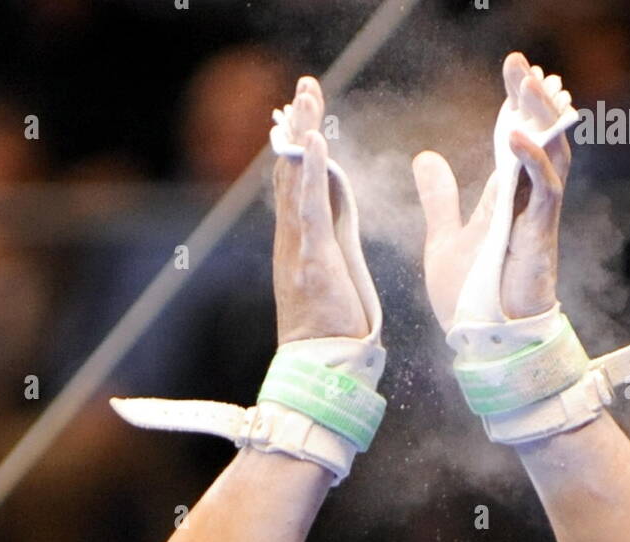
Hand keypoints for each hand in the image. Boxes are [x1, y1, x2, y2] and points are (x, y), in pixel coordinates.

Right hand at [273, 76, 368, 344]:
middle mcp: (293, 238)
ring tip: (307, 97)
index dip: (299, 145)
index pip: (297, 183)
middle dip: (297, 126)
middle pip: (292, 171)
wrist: (319, 366)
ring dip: (302, 135)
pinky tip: (311, 142)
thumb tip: (336, 204)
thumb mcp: (337, 270)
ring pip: (296, 179)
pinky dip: (309, 172)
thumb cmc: (333, 329)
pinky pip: (309, 207)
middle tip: (305, 86)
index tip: (302, 111)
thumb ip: (333, 235)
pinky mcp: (312, 257)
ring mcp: (299, 247)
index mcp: (301, 241)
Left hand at [412, 52, 572, 329]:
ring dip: (544, 119)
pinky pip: (546, 191)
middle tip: (525, 65)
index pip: (516, 140)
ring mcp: (537, 219)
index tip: (513, 67)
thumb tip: (425, 156)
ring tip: (533, 83)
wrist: (483, 346)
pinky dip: (533, 162)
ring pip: (553, 156)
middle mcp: (526, 204)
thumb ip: (440, 200)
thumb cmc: (471, 302)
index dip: (517, 104)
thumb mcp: (444, 240)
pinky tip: (519, 136)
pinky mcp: (540, 238)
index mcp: (505, 200)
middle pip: (540, 138)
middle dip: (535, 100)